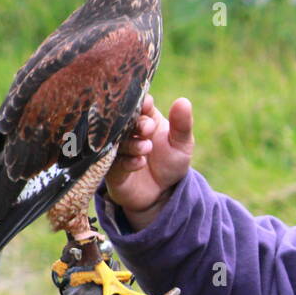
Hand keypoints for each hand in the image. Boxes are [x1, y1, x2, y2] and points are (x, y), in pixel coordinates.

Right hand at [105, 95, 194, 229]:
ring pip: (118, 142)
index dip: (141, 103)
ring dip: (133, 144)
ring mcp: (117, 150)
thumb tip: (183, 101)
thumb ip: (182, 124)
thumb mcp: (182, 144)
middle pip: (124, 121)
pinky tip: (140, 162)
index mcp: (145, 119)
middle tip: (148, 129)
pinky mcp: (112, 171)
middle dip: (136, 123)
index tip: (147, 105)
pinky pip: (115, 164)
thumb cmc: (170, 163)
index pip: (138, 104)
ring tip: (147, 148)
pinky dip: (128, 162)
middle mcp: (127, 132)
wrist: (163, 194)